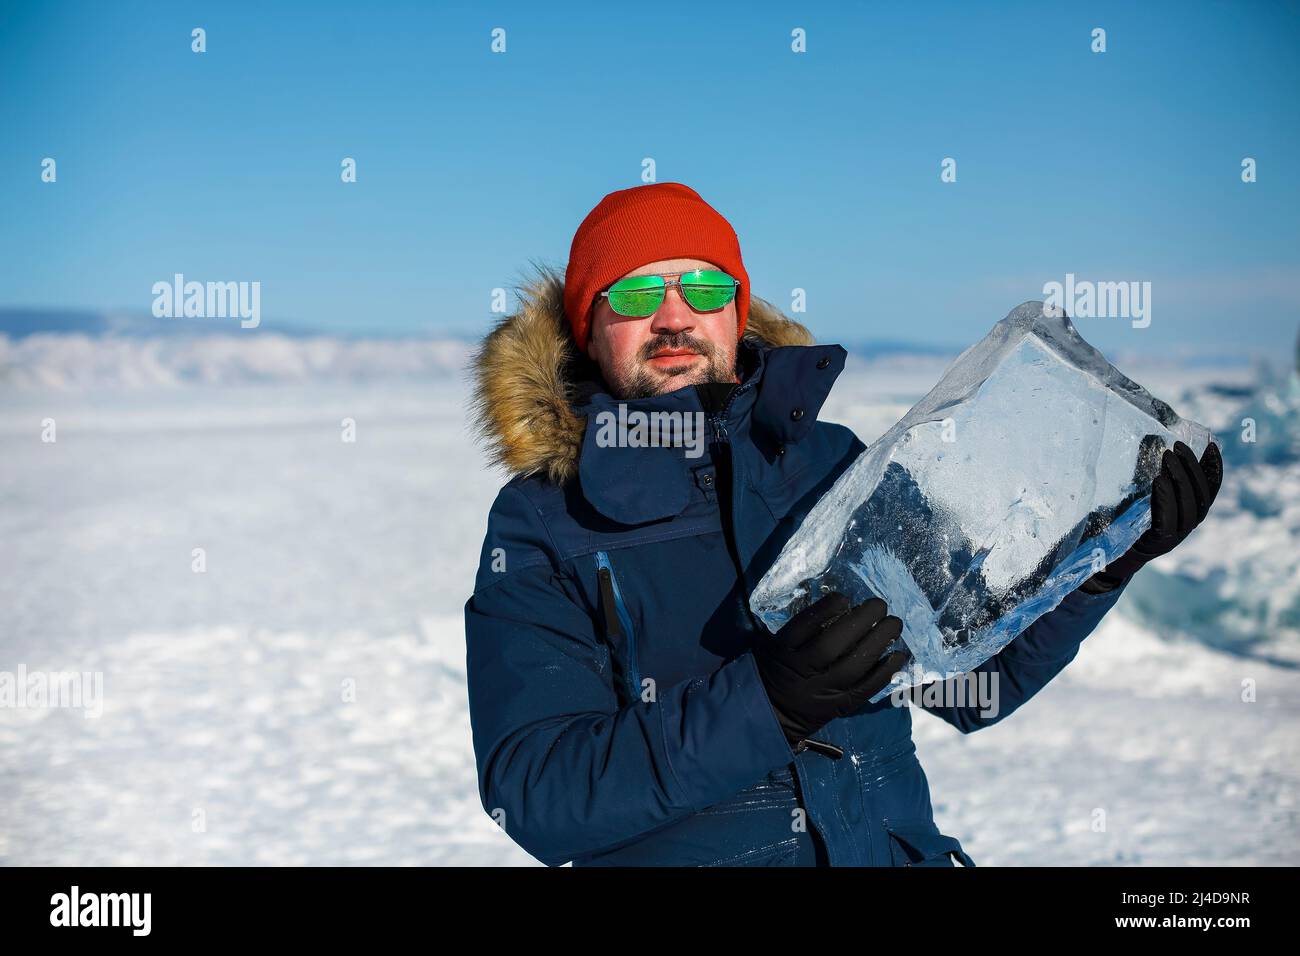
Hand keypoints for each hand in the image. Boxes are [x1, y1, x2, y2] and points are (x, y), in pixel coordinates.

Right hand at [754, 592, 908, 748]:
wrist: (773, 716)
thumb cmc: (774, 670)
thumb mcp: (771, 645)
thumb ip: (796, 628)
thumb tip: (836, 604)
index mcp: (781, 652)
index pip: (802, 627)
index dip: (825, 610)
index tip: (844, 597)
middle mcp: (802, 672)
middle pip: (831, 645)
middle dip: (859, 622)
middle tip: (880, 605)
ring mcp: (822, 692)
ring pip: (853, 666)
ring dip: (878, 642)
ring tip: (894, 624)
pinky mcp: (839, 707)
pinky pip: (865, 689)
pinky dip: (885, 671)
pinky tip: (899, 655)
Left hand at [1082, 440, 1223, 592]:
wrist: (1104, 553)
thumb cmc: (1123, 518)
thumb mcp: (1138, 489)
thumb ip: (1147, 468)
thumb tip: (1151, 435)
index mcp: (1188, 512)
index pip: (1210, 489)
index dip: (1214, 467)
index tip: (1211, 443)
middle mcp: (1187, 525)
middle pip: (1201, 496)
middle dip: (1193, 468)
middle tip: (1178, 446)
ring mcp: (1175, 537)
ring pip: (1189, 508)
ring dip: (1181, 479)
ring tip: (1168, 457)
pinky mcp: (1158, 544)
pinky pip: (1168, 520)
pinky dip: (1166, 499)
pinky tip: (1159, 481)